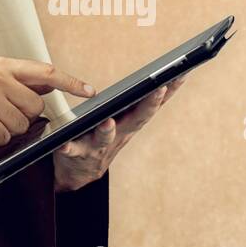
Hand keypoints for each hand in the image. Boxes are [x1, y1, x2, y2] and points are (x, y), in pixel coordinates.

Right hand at [0, 56, 93, 155]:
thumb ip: (16, 83)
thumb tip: (48, 87)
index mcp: (0, 66)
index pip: (45, 73)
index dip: (70, 82)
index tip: (89, 90)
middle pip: (35, 107)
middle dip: (21, 118)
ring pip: (22, 125)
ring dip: (6, 131)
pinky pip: (4, 137)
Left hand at [53, 75, 186, 191]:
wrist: (79, 173)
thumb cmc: (103, 139)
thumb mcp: (126, 121)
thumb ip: (139, 103)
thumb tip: (162, 78)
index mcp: (131, 122)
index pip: (154, 104)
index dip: (169, 90)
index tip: (181, 74)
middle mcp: (120, 134)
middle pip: (137, 119)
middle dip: (149, 104)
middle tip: (158, 88)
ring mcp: (100, 146)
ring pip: (105, 138)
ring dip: (108, 131)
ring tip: (108, 122)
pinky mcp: (78, 154)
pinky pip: (73, 150)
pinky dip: (69, 147)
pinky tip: (64, 143)